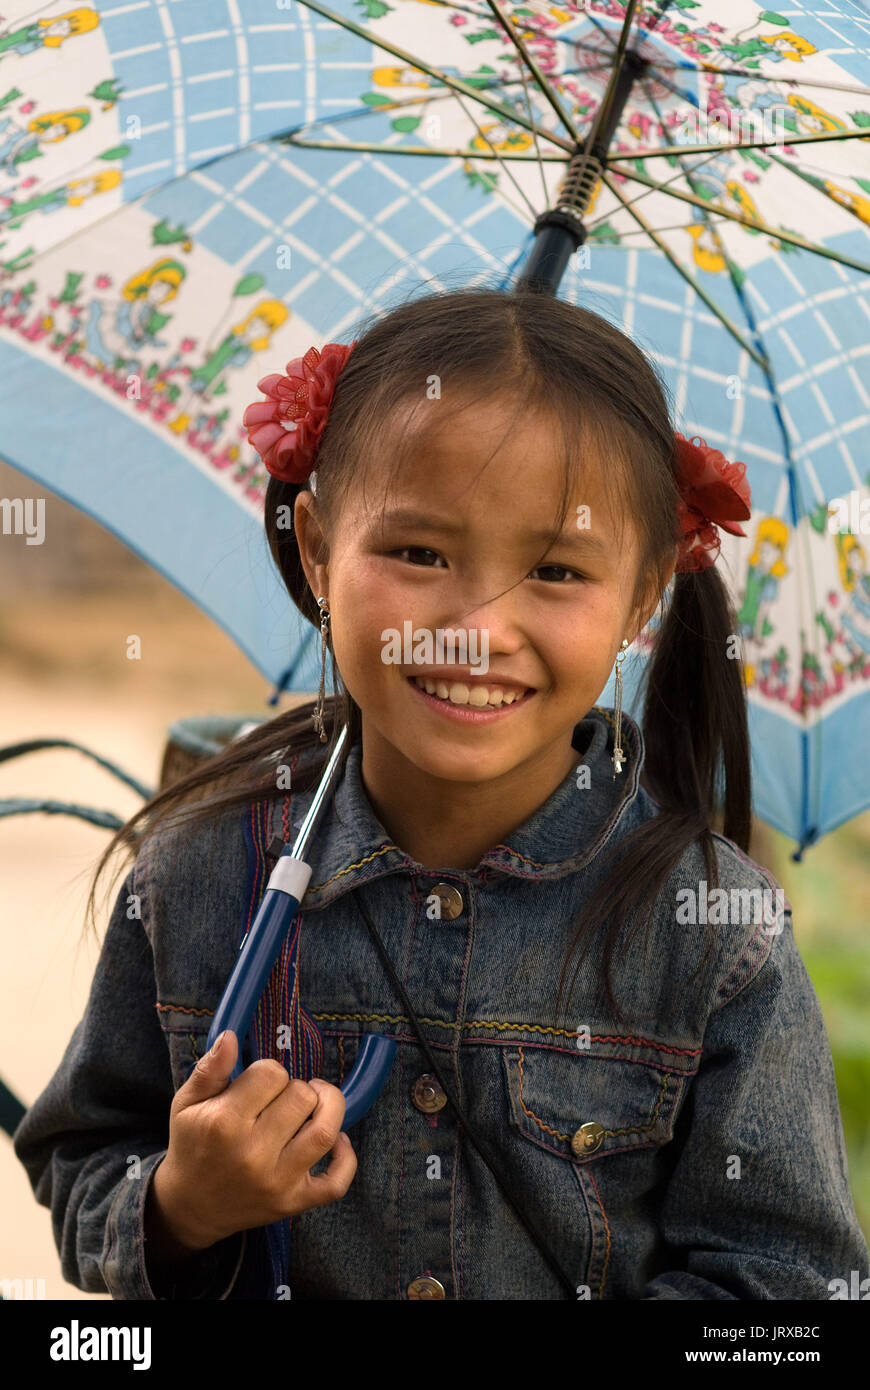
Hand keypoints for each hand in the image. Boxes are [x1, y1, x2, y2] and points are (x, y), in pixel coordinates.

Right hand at [151, 1030, 356, 1251]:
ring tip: (317, 1102)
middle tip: (284, 1096)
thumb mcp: (187, 1104)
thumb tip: (231, 1036)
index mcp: (224, 1122)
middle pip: (302, 1097)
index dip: (270, 1071)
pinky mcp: (294, 1203)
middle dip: (297, 1087)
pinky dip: (346, 1158)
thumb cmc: (192, 1146)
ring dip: (329, 1107)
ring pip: (325, 1131)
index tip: (261, 1082)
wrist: (190, 1207)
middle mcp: (253, 1153)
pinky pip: (336, 1182)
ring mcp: (277, 1181)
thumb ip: (210, 1068)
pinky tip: (337, 1141)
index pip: (271, 1074)